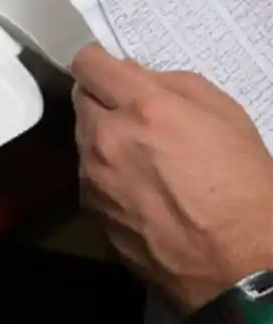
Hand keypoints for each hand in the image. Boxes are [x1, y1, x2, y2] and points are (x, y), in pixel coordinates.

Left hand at [71, 44, 272, 312]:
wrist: (234, 262)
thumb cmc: (243, 186)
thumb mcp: (225, 114)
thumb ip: (173, 86)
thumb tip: (137, 76)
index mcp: (141, 108)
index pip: (88, 64)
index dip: (99, 61)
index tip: (110, 67)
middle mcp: (105, 137)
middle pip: (81, 99)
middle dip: (103, 99)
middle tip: (135, 113)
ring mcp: (91, 176)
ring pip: (83, 138)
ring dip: (104, 137)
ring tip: (145, 157)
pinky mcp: (89, 207)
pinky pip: (89, 175)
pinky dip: (106, 172)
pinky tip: (141, 188)